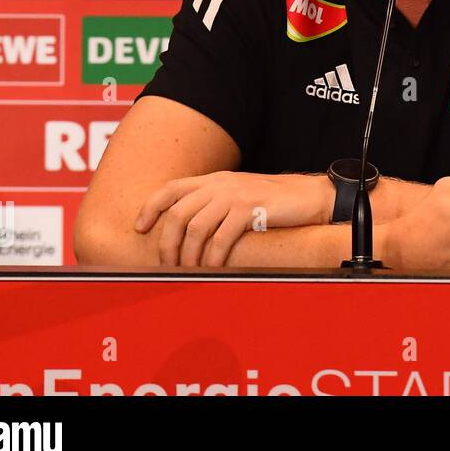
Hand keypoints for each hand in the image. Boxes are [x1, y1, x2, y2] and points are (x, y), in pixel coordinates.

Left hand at [136, 171, 331, 266]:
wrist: (309, 195)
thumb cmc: (275, 200)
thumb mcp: (239, 194)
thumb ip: (215, 203)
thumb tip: (190, 229)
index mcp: (213, 179)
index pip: (171, 189)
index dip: (150, 208)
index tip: (140, 228)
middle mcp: (219, 184)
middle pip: (177, 213)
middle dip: (166, 243)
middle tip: (166, 265)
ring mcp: (234, 196)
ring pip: (195, 228)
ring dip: (187, 255)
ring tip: (188, 271)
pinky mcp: (250, 210)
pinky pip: (221, 238)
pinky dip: (213, 258)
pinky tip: (213, 268)